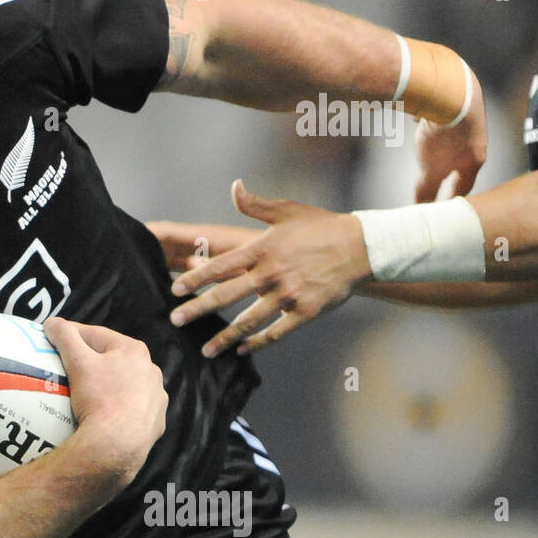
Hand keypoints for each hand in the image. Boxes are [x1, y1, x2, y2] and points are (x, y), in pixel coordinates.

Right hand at [42, 317, 166, 485]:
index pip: (96, 335)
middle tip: (69, 368)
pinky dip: (119, 409)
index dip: (73, 335)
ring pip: (126, 385)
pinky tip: (104, 416)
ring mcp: (156, 398)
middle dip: (92, 361)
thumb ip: (65, 336)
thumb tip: (52, 322)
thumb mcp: (77, 362)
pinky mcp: (155, 423)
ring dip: (108, 384)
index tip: (56, 340)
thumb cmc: (98, 398)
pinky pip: (133, 410)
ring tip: (87, 394)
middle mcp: (151, 371)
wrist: (117, 445)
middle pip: (113, 359)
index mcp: (134, 350)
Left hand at [167, 180, 369, 356]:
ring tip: (205, 350)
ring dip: (224, 337)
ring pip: (247, 321)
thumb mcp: (286, 210)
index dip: (195, 279)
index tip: (175, 290)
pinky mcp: (304, 312)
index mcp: (262, 250)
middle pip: (226, 296)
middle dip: (197, 310)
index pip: (219, 267)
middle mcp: (270, 275)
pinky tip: (241, 351)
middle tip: (175, 321)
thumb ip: (255, 204)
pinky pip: (275, 333)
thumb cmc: (321, 226)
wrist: (362, 247)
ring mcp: (287, 296)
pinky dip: (256, 344)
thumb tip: (234, 186)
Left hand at [413, 75, 486, 202]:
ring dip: (438, 147)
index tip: (446, 208)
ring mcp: (463, 119)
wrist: (451, 93)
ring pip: (449, 138)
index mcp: (474, 158)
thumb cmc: (445, 136)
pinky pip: (436, 118)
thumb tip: (420, 206)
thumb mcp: (432, 169)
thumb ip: (426, 188)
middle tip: (439, 181)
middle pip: (459, 160)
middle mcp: (473, 139)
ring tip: (427, 152)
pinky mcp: (449, 104)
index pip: (464, 185)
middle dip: (448, 172)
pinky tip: (416, 121)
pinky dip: (428, 124)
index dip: (453, 198)